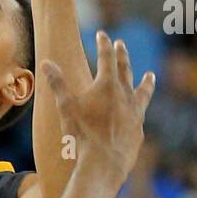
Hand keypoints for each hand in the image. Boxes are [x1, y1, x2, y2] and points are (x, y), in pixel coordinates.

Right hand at [43, 31, 154, 184]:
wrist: (104, 162)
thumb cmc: (82, 134)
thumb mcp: (66, 107)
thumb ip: (57, 84)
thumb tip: (46, 62)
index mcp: (106, 85)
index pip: (106, 57)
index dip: (103, 44)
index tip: (102, 34)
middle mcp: (125, 94)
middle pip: (125, 69)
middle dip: (122, 55)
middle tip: (121, 44)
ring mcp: (135, 111)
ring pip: (142, 91)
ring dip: (145, 81)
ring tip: (150, 75)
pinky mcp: (138, 128)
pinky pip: (141, 113)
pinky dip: (140, 108)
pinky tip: (139, 111)